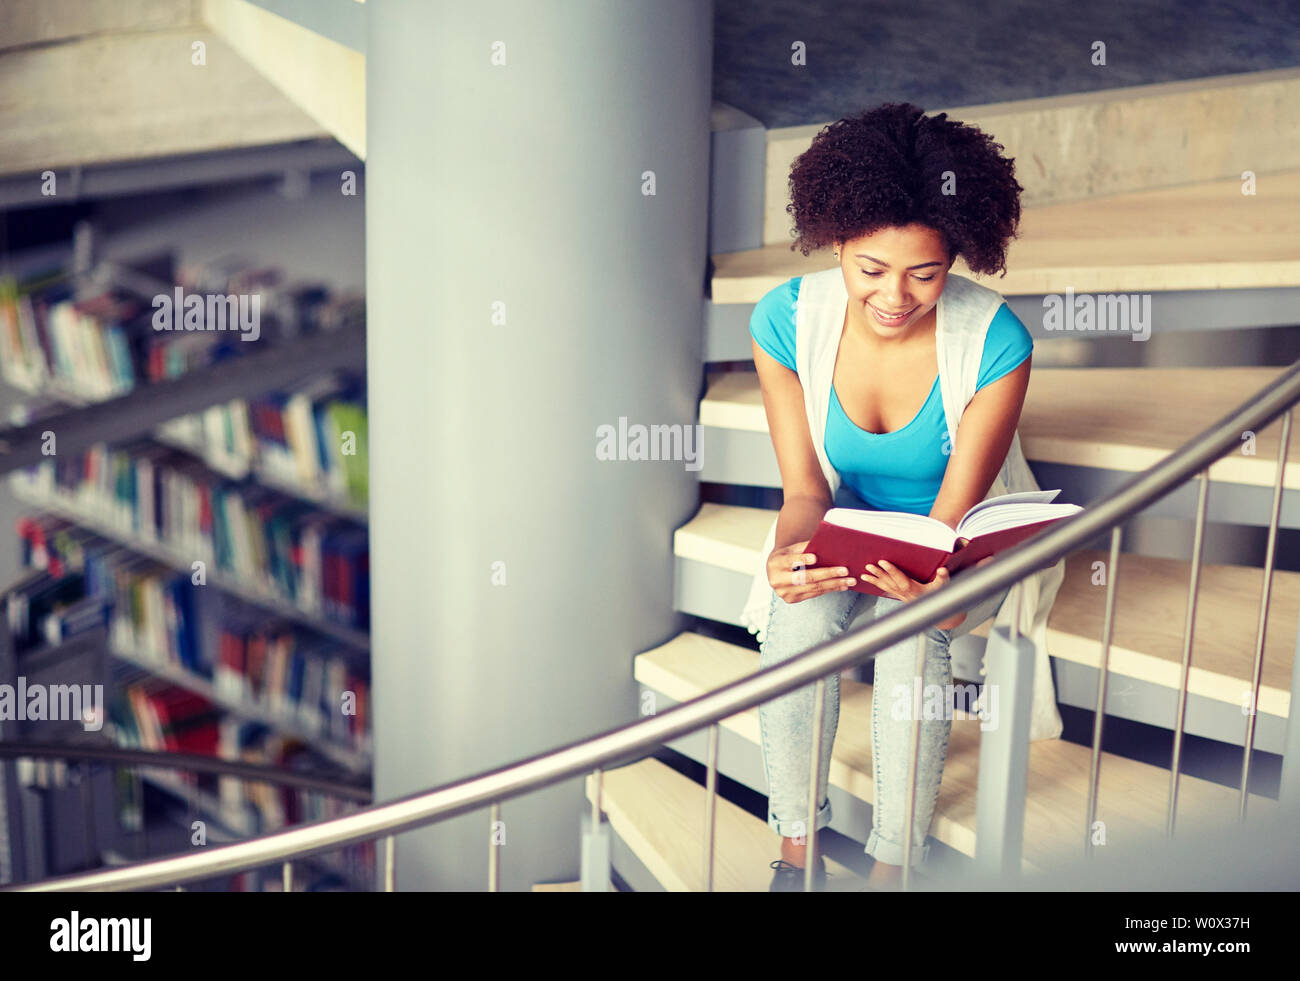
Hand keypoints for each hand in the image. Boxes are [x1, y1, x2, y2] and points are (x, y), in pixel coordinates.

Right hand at [766, 540, 857, 603]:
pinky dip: (829, 589)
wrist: (774, 570)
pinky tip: (841, 585)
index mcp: (775, 563)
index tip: (815, 558)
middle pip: (805, 577)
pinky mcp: (792, 599)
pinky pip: (814, 594)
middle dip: (827, 574)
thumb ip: (805, 547)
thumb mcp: (792, 548)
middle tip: (844, 571)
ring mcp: (784, 592)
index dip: (802, 560)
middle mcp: (777, 580)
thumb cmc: (788, 555)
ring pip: (813, 588)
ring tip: (849, 580)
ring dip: (833, 584)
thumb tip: (827, 545)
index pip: (790, 561)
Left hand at [861, 556, 994, 629]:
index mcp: (913, 590)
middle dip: (878, 574)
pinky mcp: (899, 596)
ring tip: (863, 574)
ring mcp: (900, 595)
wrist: (935, 612)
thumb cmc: (939, 597)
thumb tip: (942, 569)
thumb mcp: (943, 587)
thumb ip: (943, 578)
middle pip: (889, 582)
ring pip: (885, 586)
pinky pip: (886, 589)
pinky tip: (869, 580)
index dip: (891, 570)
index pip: (900, 578)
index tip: (882, 562)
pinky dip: (877, 584)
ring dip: (874, 580)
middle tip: (868, 566)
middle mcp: (904, 593)